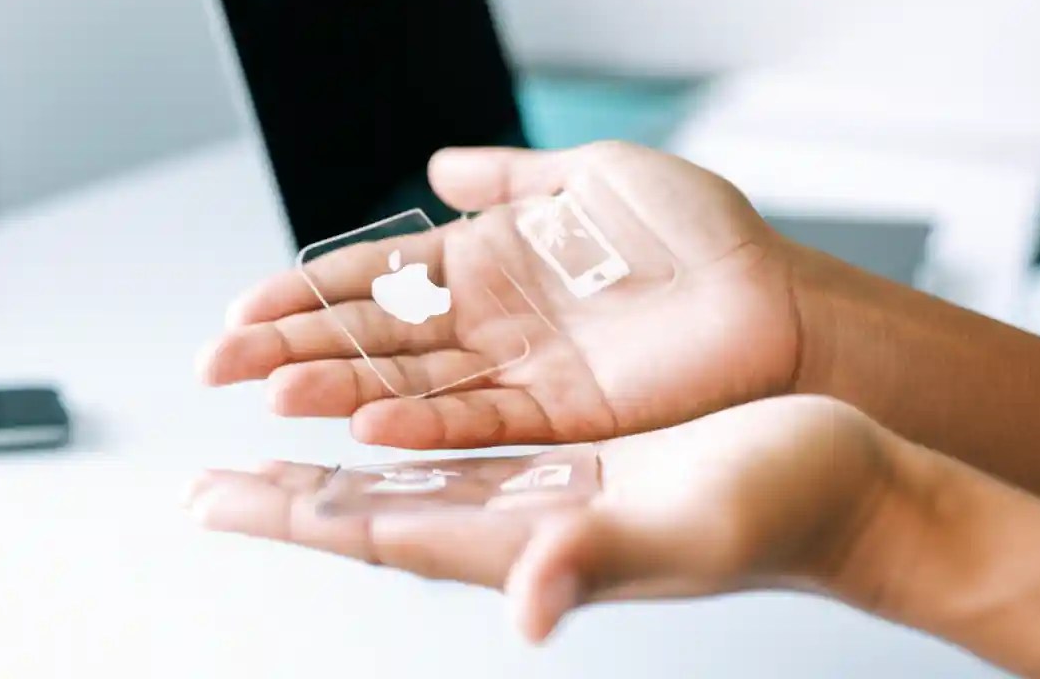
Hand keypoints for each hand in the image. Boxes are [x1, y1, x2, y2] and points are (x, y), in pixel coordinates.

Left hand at [184, 395, 898, 642]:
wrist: (835, 484)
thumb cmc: (780, 511)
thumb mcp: (690, 532)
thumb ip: (601, 563)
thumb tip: (526, 607)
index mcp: (524, 542)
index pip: (377, 533)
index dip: (291, 515)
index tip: (214, 498)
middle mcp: (518, 522)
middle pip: (373, 515)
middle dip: (285, 499)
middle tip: (204, 489)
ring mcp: (543, 494)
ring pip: (410, 482)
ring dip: (333, 470)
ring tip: (270, 458)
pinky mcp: (573, 461)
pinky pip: (467, 447)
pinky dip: (409, 436)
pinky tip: (386, 433)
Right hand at [200, 142, 801, 448]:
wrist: (779, 298)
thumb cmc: (698, 233)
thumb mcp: (596, 177)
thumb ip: (511, 177)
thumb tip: (437, 166)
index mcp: (490, 260)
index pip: (380, 277)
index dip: (311, 292)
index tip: (243, 309)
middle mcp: (493, 322)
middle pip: (377, 337)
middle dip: (296, 347)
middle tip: (219, 363)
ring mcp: (521, 372)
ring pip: (411, 385)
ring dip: (341, 389)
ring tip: (272, 393)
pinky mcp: (561, 417)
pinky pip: (477, 421)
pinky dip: (420, 424)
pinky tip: (365, 424)